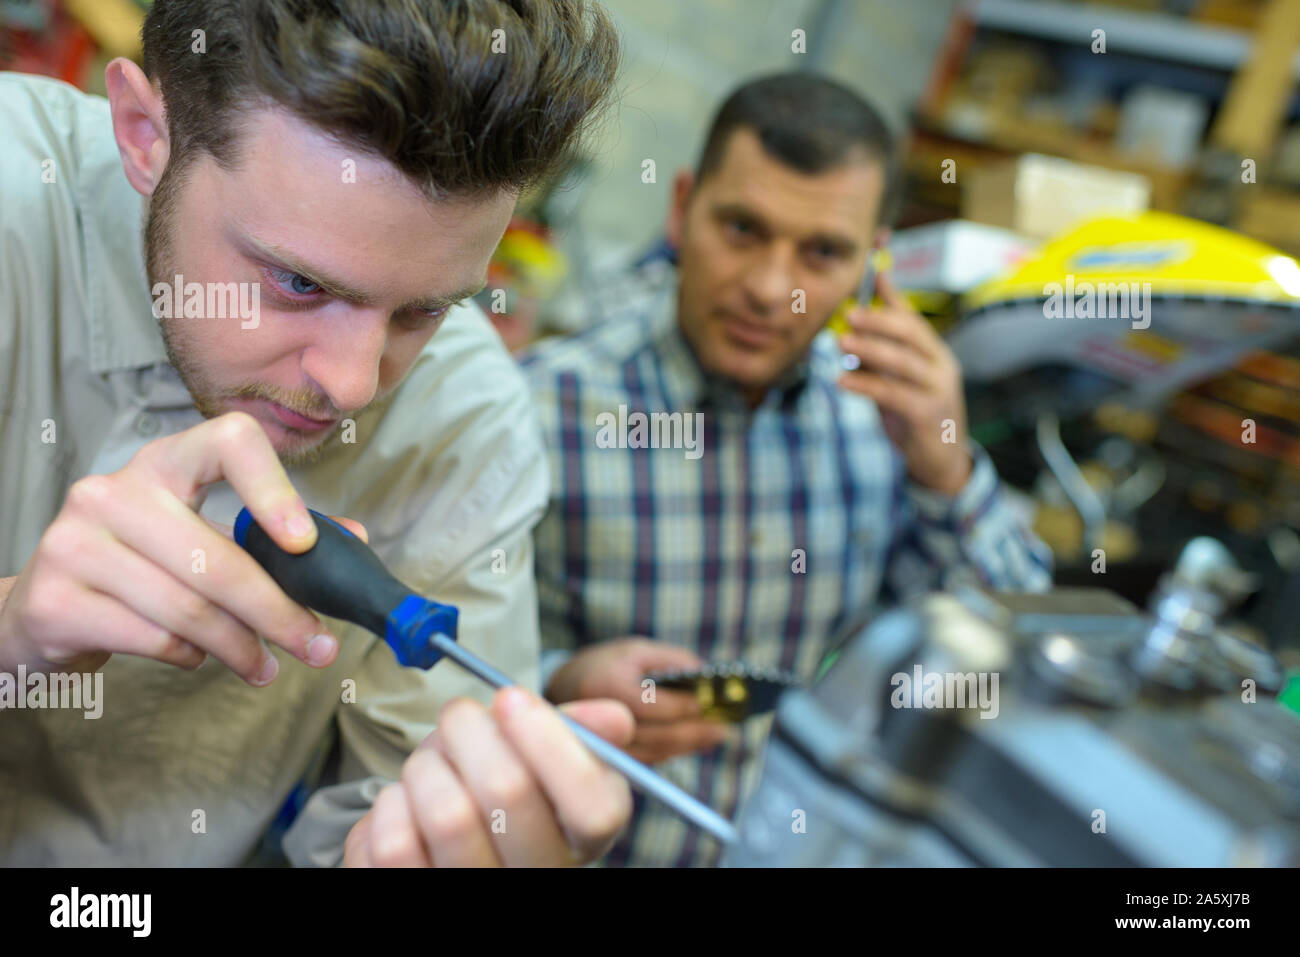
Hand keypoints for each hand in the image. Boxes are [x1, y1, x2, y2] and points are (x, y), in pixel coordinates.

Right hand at [0, 411, 365, 683]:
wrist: (44, 607)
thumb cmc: (141, 566)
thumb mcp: (199, 534)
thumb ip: (270, 537)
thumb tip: (353, 541)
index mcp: (164, 463)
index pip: (228, 442)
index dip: (274, 488)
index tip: (304, 543)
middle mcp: (113, 492)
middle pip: (219, 558)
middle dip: (279, 612)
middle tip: (318, 647)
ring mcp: (76, 544)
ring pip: (191, 608)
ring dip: (243, 646)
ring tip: (266, 667)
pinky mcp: (55, 601)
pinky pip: (153, 638)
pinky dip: (191, 656)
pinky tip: (200, 657)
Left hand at [343, 688, 633, 865]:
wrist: (455, 833)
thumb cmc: (508, 787)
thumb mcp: (552, 755)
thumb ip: (577, 731)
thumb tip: (613, 719)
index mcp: (585, 835)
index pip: (594, 808)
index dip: (549, 742)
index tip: (512, 698)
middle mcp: (540, 872)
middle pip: (509, 791)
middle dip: (469, 730)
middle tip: (461, 716)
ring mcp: (478, 888)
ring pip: (446, 812)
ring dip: (426, 765)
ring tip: (433, 763)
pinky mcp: (420, 889)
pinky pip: (395, 843)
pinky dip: (393, 803)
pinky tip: (410, 802)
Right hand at [545, 637, 729, 763]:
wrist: (563, 690)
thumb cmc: (605, 665)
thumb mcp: (635, 649)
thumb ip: (671, 660)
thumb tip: (706, 675)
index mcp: (606, 685)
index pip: (652, 703)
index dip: (684, 705)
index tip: (708, 702)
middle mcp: (600, 719)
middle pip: (657, 733)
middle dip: (694, 731)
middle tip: (723, 727)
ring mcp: (602, 744)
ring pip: (654, 752)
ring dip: (688, 745)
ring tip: (716, 735)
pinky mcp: (609, 760)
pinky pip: (647, 759)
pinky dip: (672, 751)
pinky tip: (692, 742)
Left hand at [837, 271, 972, 494]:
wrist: (940, 460)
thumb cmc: (914, 413)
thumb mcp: (899, 378)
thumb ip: (882, 350)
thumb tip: (859, 315)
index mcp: (934, 352)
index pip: (911, 316)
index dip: (890, 294)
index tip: (871, 269)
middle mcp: (941, 365)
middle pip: (911, 334)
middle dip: (879, 320)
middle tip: (849, 313)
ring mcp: (938, 390)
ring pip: (904, 363)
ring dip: (871, 350)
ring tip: (841, 342)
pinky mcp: (927, 415)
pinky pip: (894, 395)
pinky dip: (867, 385)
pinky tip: (843, 379)